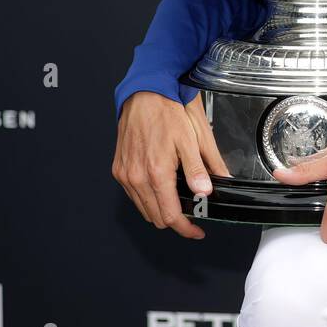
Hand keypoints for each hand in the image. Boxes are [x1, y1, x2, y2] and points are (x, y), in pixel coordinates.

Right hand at [112, 91, 227, 239]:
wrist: (144, 95)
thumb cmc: (167, 112)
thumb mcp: (191, 140)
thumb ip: (199, 169)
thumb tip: (207, 191)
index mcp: (156, 173)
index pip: (170, 216)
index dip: (185, 229)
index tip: (196, 231)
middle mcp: (136, 177)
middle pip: (155, 217)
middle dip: (175, 220)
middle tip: (192, 215)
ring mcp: (124, 174)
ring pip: (143, 208)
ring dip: (160, 210)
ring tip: (179, 201)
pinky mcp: (119, 169)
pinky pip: (134, 195)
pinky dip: (148, 198)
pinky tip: (161, 188)